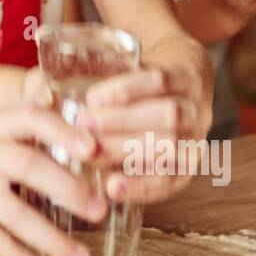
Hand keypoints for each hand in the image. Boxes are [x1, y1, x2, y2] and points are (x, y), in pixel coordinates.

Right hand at [0, 86, 105, 255]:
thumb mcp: (4, 127)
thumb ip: (42, 129)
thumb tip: (96, 135)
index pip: (30, 120)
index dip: (61, 132)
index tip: (91, 149)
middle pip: (25, 167)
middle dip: (66, 189)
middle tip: (99, 209)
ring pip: (12, 214)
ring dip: (50, 239)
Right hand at [78, 65, 211, 203]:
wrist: (172, 67)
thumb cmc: (139, 116)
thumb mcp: (126, 145)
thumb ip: (104, 157)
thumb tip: (60, 168)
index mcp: (182, 165)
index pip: (167, 182)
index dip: (140, 187)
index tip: (109, 188)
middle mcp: (193, 138)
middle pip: (166, 146)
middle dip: (122, 147)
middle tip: (85, 146)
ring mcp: (194, 107)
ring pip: (168, 115)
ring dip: (123, 119)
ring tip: (85, 121)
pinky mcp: (187, 76)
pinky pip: (160, 82)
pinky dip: (127, 89)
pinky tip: (98, 96)